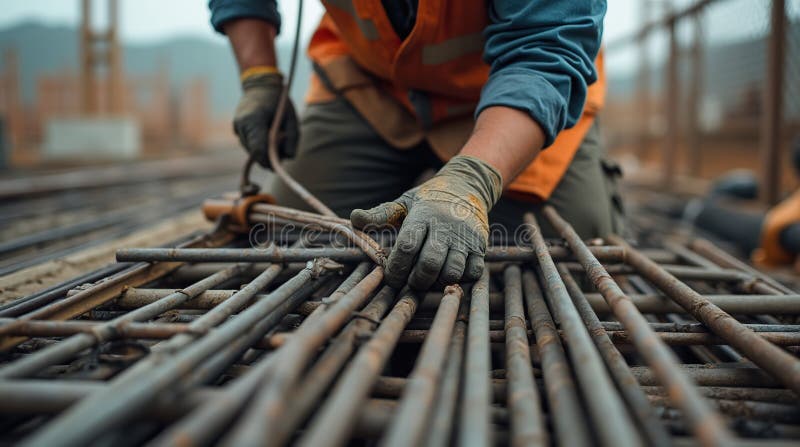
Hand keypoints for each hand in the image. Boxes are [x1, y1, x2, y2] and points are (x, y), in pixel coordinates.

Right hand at [233, 71, 298, 168]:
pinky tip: (266, 133)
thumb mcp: (292, 117)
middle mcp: (242, 124)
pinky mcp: (236, 128)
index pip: (258, 150)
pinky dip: (258, 144)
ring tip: (275, 136)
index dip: (268, 161)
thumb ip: (292, 138)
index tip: (277, 166)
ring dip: (263, 150)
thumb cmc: (279, 101)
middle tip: (282, 148)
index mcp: (254, 119)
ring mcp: (237, 126)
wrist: (260, 84)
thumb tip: (288, 157)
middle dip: (268, 156)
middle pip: (254, 152)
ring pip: (250, 150)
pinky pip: (248, 143)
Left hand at [351, 156, 502, 289]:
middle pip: (429, 264)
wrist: (466, 185)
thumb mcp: (403, 202)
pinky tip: (447, 274)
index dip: (396, 268)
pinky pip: (473, 271)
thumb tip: (354, 218)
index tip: (390, 277)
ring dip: (437, 282)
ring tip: (428, 279)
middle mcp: (446, 226)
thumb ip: (380, 214)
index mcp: (423, 215)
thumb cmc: (428, 199)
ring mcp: (465, 236)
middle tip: (409, 282)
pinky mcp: (480, 244)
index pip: (407, 246)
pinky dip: (460, 279)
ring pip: (452, 271)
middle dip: (416, 280)